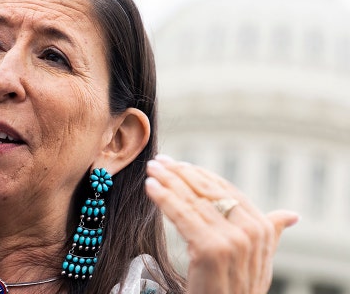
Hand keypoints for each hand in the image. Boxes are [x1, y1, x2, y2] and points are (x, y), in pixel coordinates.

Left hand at [144, 154, 298, 293]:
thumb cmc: (238, 289)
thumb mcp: (259, 259)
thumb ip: (271, 232)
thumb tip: (291, 215)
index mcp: (262, 228)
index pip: (226, 190)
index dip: (200, 175)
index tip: (178, 164)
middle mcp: (251, 231)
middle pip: (208, 192)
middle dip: (181, 173)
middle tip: (160, 162)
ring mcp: (232, 240)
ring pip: (193, 201)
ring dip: (168, 181)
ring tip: (153, 169)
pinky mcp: (211, 249)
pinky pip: (182, 216)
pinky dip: (164, 198)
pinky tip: (151, 187)